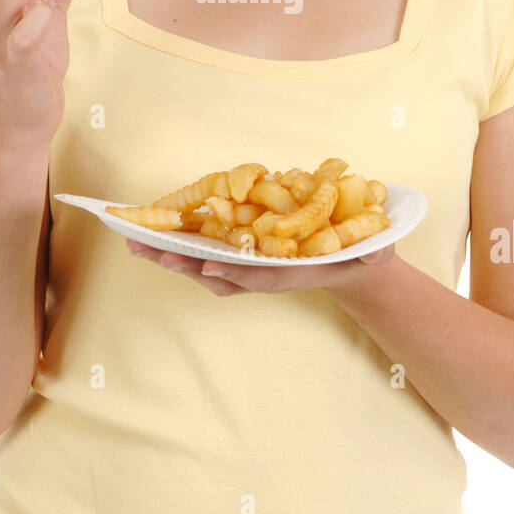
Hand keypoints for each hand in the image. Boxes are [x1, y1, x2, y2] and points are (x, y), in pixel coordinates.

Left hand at [125, 237, 395, 295]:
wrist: (351, 263)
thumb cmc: (360, 253)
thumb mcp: (374, 252)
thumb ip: (374, 253)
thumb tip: (378, 251)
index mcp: (292, 272)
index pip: (260, 278)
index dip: (234, 274)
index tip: (209, 268)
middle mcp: (264, 272)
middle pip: (219, 275)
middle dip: (185, 266)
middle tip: (152, 253)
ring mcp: (249, 265)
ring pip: (203, 266)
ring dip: (169, 256)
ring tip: (135, 242)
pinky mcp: (240, 253)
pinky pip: (204, 253)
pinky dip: (177, 246)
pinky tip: (151, 235)